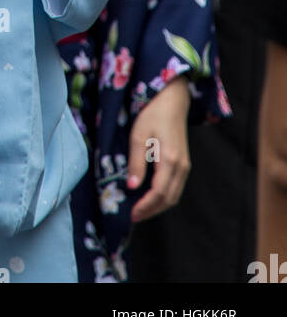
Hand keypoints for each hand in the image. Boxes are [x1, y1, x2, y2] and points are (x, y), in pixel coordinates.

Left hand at [127, 76, 190, 222]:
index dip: (146, 206)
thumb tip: (132, 187)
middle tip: (133, 216)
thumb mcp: (138, 135)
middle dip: (151, 211)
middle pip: (169, 199)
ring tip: (140, 209)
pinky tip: (150, 196)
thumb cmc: (152, 114)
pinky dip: (164, 197)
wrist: (172, 100)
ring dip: (158, 206)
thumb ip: (136, 162)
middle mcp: (181, 166)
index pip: (159, 193)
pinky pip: (176, 187)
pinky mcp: (184, 163)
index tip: (132, 214)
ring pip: (174, 195)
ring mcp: (185, 166)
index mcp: (170, 160)